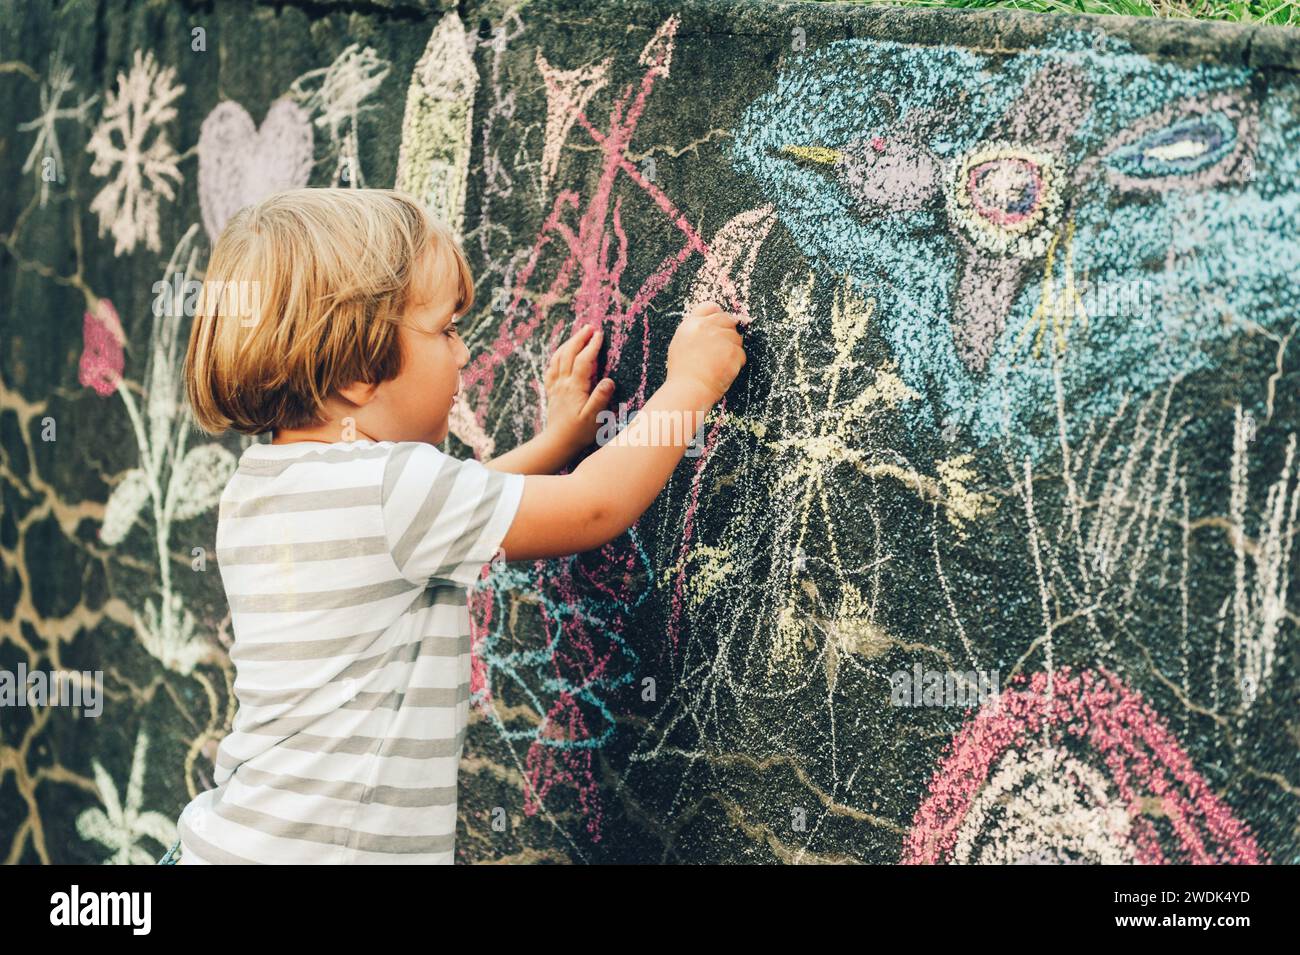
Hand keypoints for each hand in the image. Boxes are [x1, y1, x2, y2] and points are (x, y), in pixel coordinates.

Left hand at [542, 323, 614, 455]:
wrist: (556, 443)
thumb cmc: (578, 433)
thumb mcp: (594, 418)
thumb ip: (601, 398)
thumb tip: (610, 381)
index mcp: (574, 387)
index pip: (584, 360)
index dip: (592, 346)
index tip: (600, 334)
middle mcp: (563, 383)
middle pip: (568, 353)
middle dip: (579, 338)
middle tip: (590, 327)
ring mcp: (555, 386)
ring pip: (558, 358)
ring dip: (568, 344)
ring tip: (578, 335)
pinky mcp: (551, 391)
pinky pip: (551, 368)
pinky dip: (556, 356)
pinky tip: (561, 354)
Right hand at [666, 302, 745, 402]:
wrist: (688, 390)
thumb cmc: (682, 373)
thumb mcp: (680, 344)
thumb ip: (695, 331)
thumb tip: (712, 324)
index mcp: (691, 324)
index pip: (710, 307)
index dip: (718, 315)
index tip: (722, 323)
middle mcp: (706, 327)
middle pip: (728, 320)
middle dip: (727, 333)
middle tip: (721, 350)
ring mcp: (721, 338)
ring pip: (736, 338)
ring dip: (732, 349)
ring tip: (718, 364)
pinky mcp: (733, 352)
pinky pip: (741, 354)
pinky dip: (735, 363)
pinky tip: (723, 371)